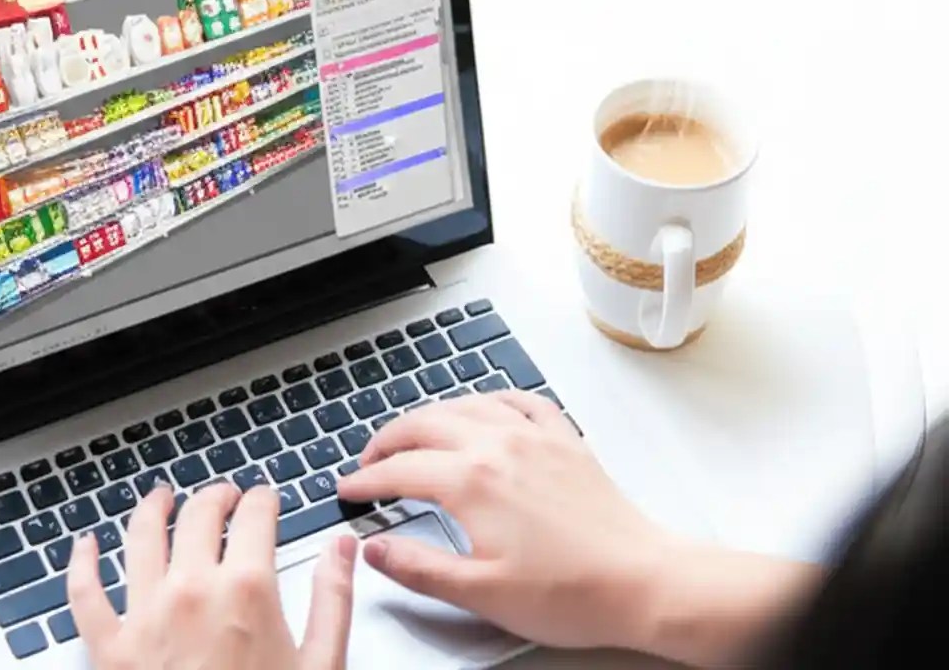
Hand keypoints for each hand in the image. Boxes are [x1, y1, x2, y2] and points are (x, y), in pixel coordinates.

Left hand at [67, 484, 359, 669]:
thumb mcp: (322, 664)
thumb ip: (333, 597)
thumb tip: (342, 548)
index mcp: (248, 590)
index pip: (255, 516)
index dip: (262, 497)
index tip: (265, 496)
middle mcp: (192, 590)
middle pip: (199, 516)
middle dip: (215, 496)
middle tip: (225, 495)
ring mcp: (144, 615)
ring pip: (141, 537)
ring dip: (152, 509)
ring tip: (161, 497)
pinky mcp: (108, 648)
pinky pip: (85, 593)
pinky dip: (81, 563)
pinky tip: (85, 545)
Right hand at [336, 391, 669, 651]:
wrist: (643, 583)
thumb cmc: (573, 593)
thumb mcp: (480, 593)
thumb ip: (419, 568)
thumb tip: (375, 551)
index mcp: (472, 482)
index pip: (398, 471)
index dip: (364, 480)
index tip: (348, 490)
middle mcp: (500, 447)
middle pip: (424, 425)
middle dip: (386, 440)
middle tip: (368, 461)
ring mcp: (534, 438)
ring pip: (465, 405)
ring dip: (429, 416)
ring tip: (412, 435)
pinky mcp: (564, 441)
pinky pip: (519, 400)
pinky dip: (490, 400)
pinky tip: (483, 409)